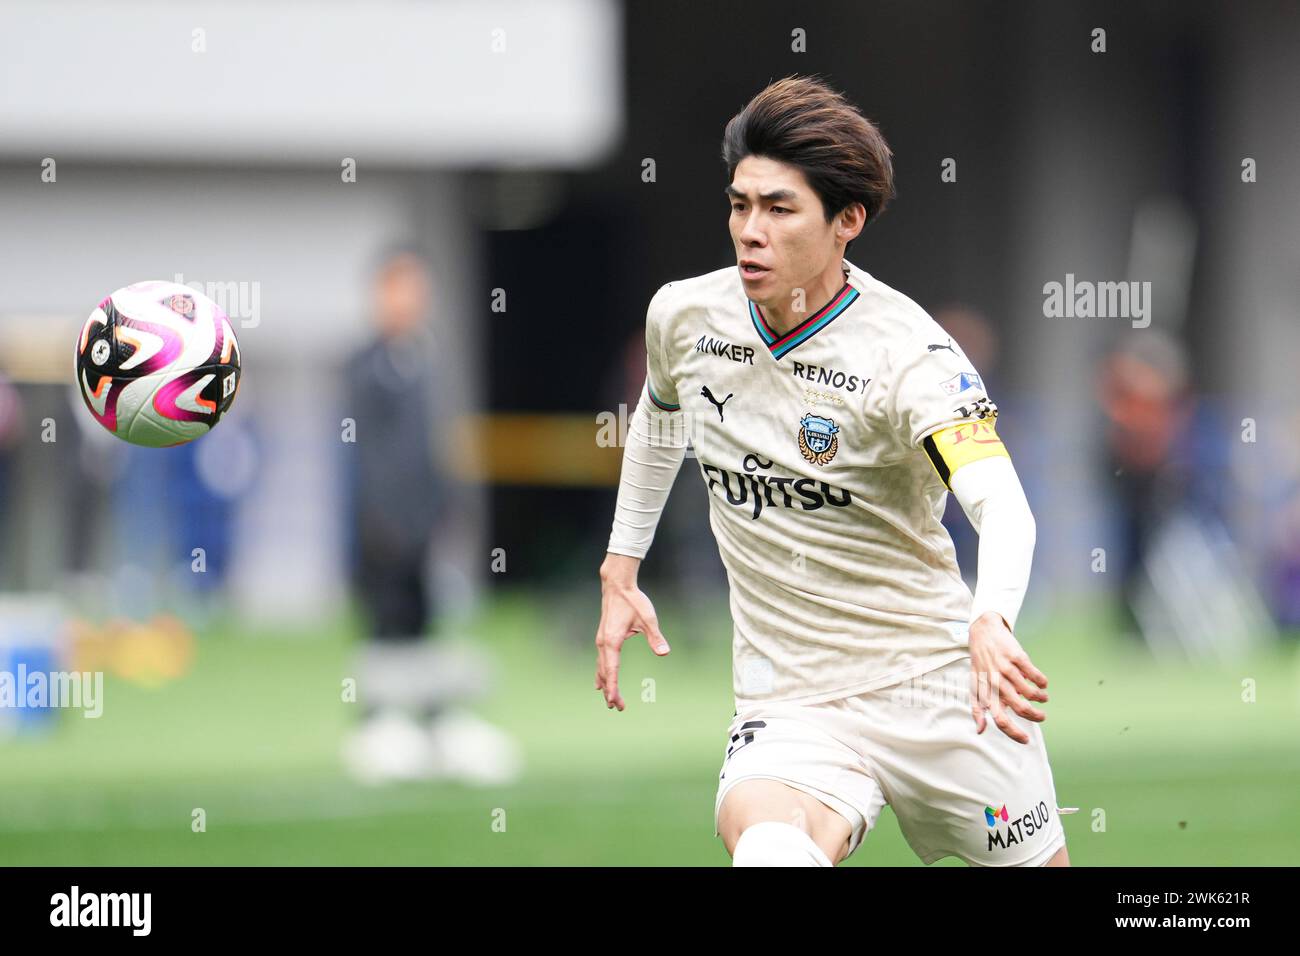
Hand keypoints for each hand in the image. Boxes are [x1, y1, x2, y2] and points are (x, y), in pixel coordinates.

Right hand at [595, 554, 669, 710]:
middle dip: (611, 691)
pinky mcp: (603, 637)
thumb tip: (664, 652)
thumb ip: (655, 636)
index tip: (615, 702)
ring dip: (606, 684)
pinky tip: (600, 681)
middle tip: (618, 708)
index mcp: (612, 641)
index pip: (612, 670)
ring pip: (601, 668)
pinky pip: (601, 660)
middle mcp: (603, 643)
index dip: (613, 688)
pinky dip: (602, 673)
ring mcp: (601, 640)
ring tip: (609, 700)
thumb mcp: (648, 618)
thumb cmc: (633, 601)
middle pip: (605, 673)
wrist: (618, 585)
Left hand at [968, 611, 1048, 743]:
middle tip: (1042, 716)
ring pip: (1030, 693)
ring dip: (1041, 698)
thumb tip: (979, 731)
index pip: (999, 719)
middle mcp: (995, 682)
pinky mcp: (1017, 657)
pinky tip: (1043, 683)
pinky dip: (1042, 682)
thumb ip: (977, 708)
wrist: (983, 632)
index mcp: (985, 692)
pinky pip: (1035, 675)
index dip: (1014, 733)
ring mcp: (1006, 669)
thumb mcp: (974, 685)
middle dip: (1035, 716)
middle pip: (1020, 708)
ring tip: (1043, 697)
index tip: (1026, 740)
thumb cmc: (980, 663)